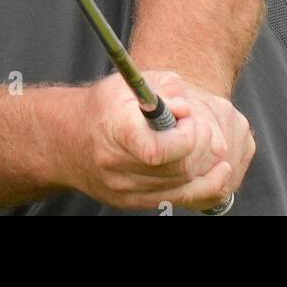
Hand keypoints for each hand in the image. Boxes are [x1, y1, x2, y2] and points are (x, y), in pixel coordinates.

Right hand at [55, 70, 250, 211]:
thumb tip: (187, 109)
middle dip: (200, 146)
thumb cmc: (101, 107)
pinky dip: (204, 185)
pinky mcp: (133, 203)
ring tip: (204, 141)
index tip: (189, 118)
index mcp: (114, 131)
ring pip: (182, 185)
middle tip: (200, 127)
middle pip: (177, 168)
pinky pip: (179, 199)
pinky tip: (219, 171)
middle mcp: (117, 166)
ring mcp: (125, 190)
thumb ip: (164, 87)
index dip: (185, 137)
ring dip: (204, 163)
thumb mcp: (127, 84)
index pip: (157, 150)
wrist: (66, 140)